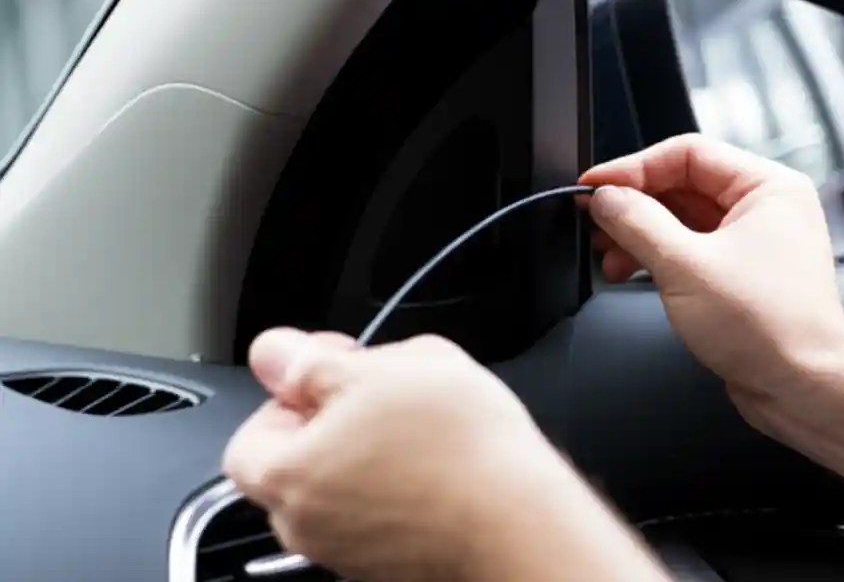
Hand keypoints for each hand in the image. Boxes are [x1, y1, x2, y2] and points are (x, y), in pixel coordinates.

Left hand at [223, 329, 668, 581]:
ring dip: (375, 450)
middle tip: (389, 391)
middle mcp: (306, 526)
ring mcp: (350, 552)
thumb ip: (311, 361)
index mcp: (285, 475)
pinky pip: (384, 512)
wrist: (520, 523)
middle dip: (340, 418)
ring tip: (428, 424)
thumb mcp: (379, 368)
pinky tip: (446, 461)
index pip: (250, 433)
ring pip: (347, 485)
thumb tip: (274, 355)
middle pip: (301, 460)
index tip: (337, 373)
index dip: (292, 394)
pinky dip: (404, 486)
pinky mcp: (393, 564)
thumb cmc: (457, 450)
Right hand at [580, 134, 843, 401]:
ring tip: (606, 254)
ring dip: (640, 235)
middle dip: (634, 205)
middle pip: (683, 186)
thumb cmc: (770, 328)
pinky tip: (629, 272)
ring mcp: (755, 244)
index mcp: (768, 187)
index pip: (688, 153)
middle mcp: (766, 209)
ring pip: (683, 221)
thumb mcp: (685, 267)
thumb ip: (637, 223)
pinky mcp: (742, 277)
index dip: (634, 167)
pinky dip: (658, 258)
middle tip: (595, 220)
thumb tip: (606, 198)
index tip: (595, 185)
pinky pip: (691, 251)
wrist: (803, 389)